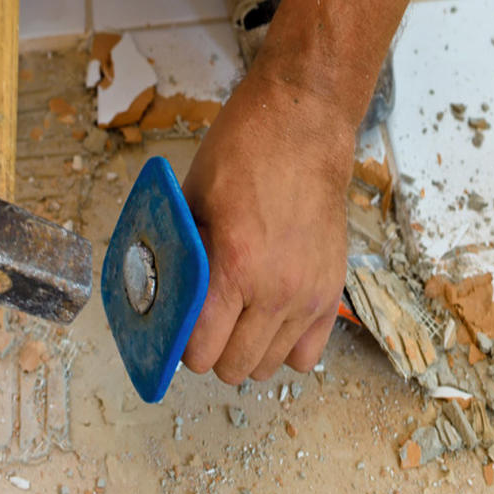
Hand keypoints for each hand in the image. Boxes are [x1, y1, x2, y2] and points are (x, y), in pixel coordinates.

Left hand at [180, 59, 355, 383]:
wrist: (304, 127)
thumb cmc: (245, 151)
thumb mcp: (191, 199)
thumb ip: (179, 254)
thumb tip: (162, 294)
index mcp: (235, 266)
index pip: (201, 349)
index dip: (182, 346)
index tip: (178, 331)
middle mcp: (277, 289)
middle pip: (235, 367)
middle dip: (212, 352)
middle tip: (205, 324)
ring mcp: (310, 293)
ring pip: (270, 365)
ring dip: (247, 351)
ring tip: (238, 319)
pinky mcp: (332, 288)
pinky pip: (307, 351)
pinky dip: (285, 345)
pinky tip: (271, 319)